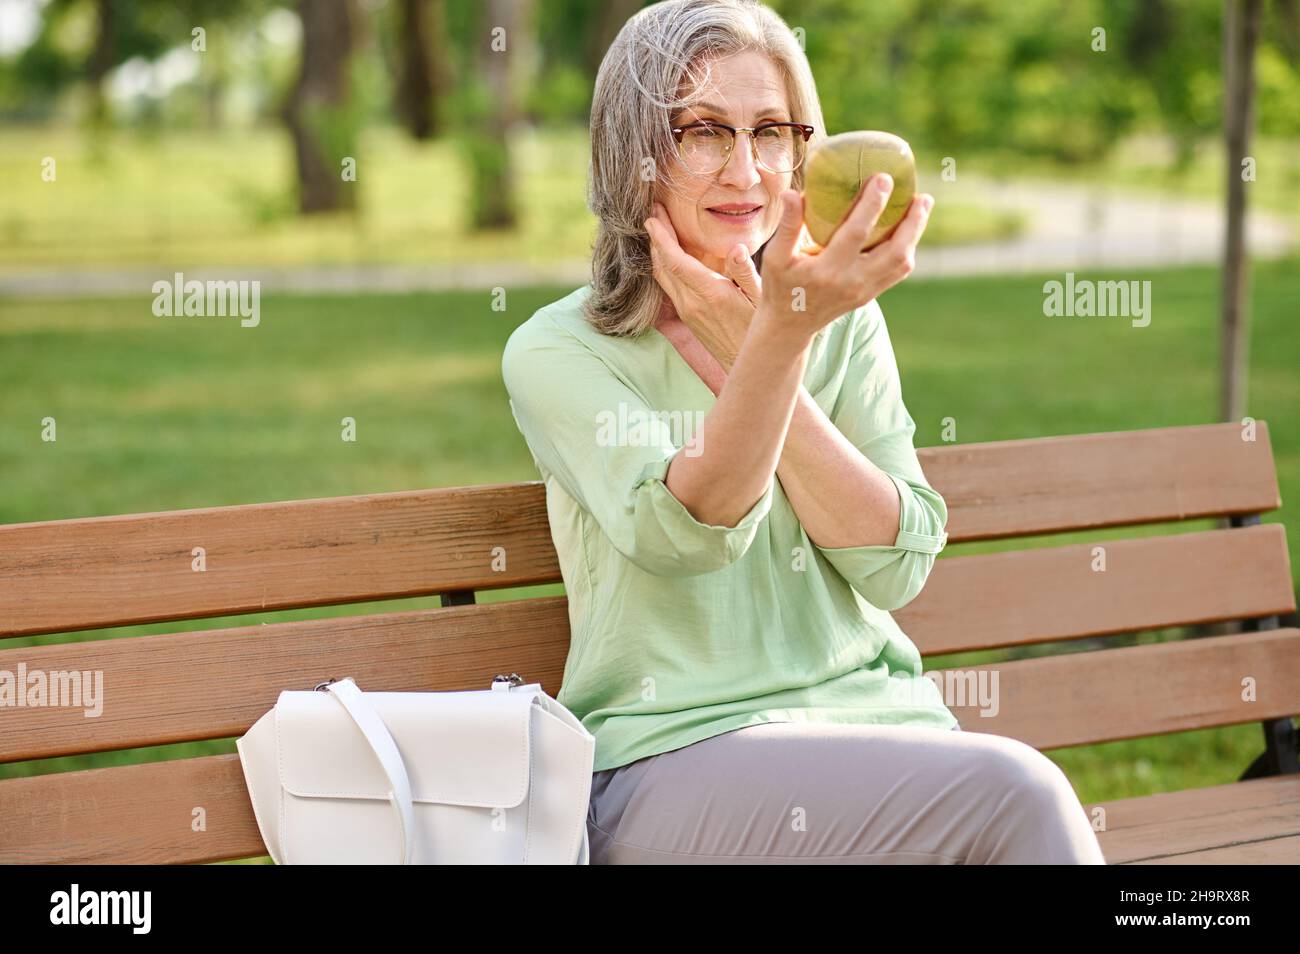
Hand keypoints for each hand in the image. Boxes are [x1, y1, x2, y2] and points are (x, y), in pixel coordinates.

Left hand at [644, 202, 762, 370]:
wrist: (748, 363)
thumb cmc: (759, 328)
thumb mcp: (760, 298)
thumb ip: (745, 272)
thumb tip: (736, 248)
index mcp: (709, 293)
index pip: (676, 261)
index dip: (661, 238)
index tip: (653, 218)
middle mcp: (691, 303)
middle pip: (663, 266)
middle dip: (656, 238)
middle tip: (653, 214)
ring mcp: (686, 311)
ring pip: (663, 277)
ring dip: (658, 252)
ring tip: (658, 229)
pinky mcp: (687, 317)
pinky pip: (669, 287)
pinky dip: (665, 266)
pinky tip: (670, 256)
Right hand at [758, 175, 932, 337]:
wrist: (791, 324)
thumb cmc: (781, 286)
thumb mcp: (775, 257)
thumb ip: (787, 226)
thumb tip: (793, 192)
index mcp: (826, 271)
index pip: (856, 234)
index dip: (872, 205)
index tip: (883, 178)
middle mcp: (851, 283)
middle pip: (894, 252)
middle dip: (911, 221)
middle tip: (920, 195)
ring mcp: (864, 291)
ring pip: (902, 262)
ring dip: (915, 233)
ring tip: (922, 205)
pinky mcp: (870, 294)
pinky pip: (898, 271)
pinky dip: (908, 247)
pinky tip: (910, 228)